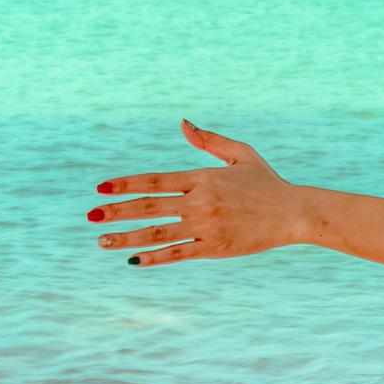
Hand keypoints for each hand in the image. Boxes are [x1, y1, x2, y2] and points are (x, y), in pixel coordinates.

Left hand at [85, 120, 305, 266]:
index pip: (154, 180)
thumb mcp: (240, 154)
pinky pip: (178, 254)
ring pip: (158, 233)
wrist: (292, 212)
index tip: (101, 187)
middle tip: (90, 216)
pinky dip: (154, 257)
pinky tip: (133, 260)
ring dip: (127, 237)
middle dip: (116, 211)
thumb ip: (208, 140)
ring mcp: (205, 227)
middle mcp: (199, 202)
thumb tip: (182, 123)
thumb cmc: (266, 182)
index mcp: (202, 178)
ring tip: (101, 241)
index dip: (125, 184)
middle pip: (149, 207)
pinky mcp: (214, 248)